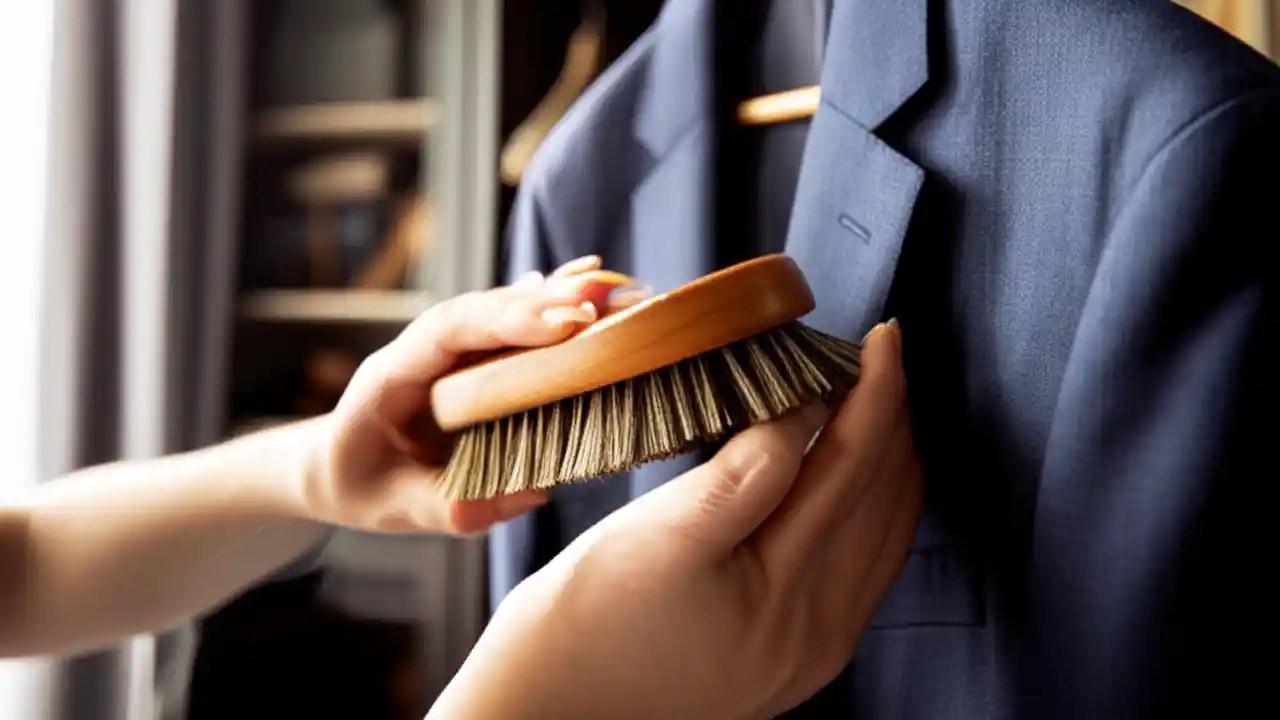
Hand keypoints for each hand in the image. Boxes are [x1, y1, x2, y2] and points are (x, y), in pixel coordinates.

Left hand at [298, 255, 638, 534]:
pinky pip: (515, 325)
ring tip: (621, 291)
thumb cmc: (357, 484)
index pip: (449, 330)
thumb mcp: (389, 507)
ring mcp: (452, 350)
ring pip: (506, 310)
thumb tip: (527, 494)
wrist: (333, 466)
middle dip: (548, 302)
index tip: (562, 323)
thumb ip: (445, 505)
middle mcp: (425, 349)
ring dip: (561, 297)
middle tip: (608, 300)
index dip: (507, 321)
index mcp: (393, 373)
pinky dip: (554, 305)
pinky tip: (593, 286)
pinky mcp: (475, 359)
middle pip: (487, 308)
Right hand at [431, 321, 922, 717]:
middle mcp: (817, 632)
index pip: (855, 470)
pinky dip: (865, 504)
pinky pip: (862, 565)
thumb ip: (747, 472)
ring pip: (883, 533)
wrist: (550, 711)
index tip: (884, 337)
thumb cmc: (584, 624)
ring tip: (867, 400)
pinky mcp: (797, 654)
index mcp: (787, 599)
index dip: (876, 395)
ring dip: (884, 460)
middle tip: (875, 357)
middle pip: (884, 501)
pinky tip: (844, 472)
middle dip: (890, 420)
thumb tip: (807, 408)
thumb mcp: (661, 533)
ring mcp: (812, 649)